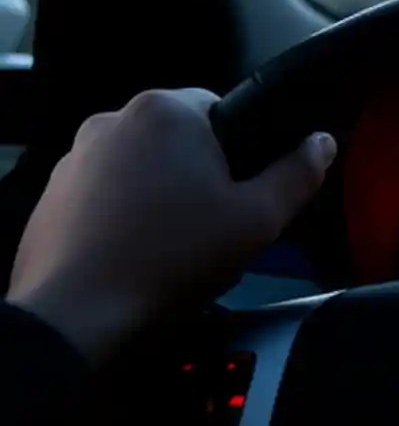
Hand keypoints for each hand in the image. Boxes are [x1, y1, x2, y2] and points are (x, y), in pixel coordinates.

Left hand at [7, 89, 335, 364]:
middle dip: (198, 174)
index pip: (221, 109)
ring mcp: (72, 158)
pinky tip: (134, 256)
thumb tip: (322, 142)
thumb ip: (297, 175)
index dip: (241, 153)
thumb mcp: (257, 221)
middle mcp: (112, 120)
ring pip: (139, 167)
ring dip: (158, 194)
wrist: (77, 317)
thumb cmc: (173, 257)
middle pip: (178, 139)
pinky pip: (102, 196)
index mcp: (165, 110)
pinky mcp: (49, 196)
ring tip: (171, 247)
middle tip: (213, 226)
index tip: (242, 195)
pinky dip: (121, 216)